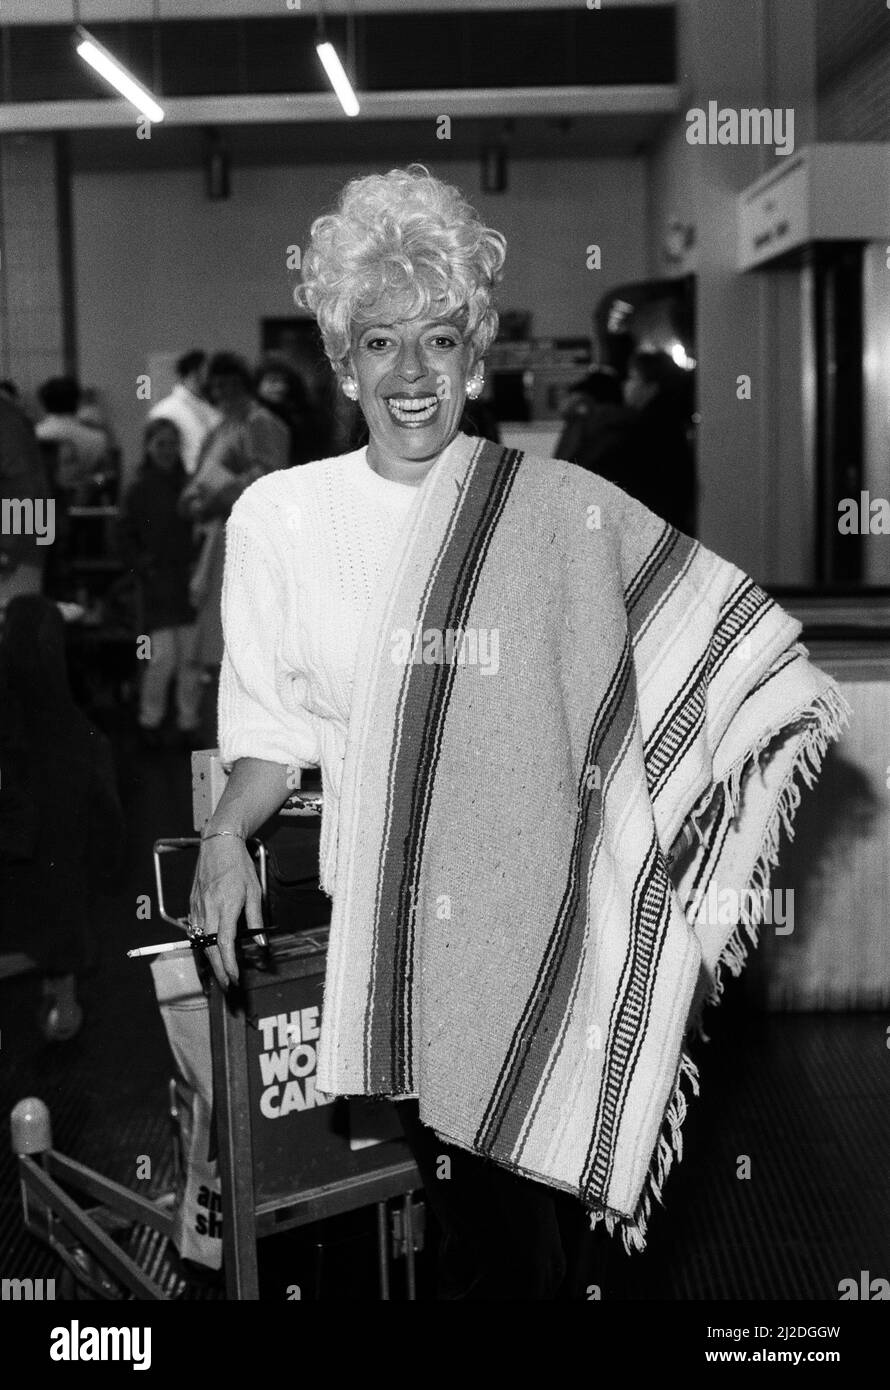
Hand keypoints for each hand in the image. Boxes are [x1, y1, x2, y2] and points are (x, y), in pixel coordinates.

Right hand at [188, 835, 262, 988]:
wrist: (218, 844)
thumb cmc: (239, 865)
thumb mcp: (254, 891)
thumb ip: (256, 919)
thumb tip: (261, 943)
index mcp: (226, 906)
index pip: (224, 943)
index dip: (229, 964)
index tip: (234, 978)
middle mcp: (209, 909)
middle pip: (209, 948)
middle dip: (218, 970)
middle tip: (227, 985)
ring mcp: (198, 907)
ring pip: (200, 941)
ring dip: (209, 960)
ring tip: (220, 972)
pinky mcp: (192, 904)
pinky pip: (195, 929)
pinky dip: (202, 943)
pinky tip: (209, 950)